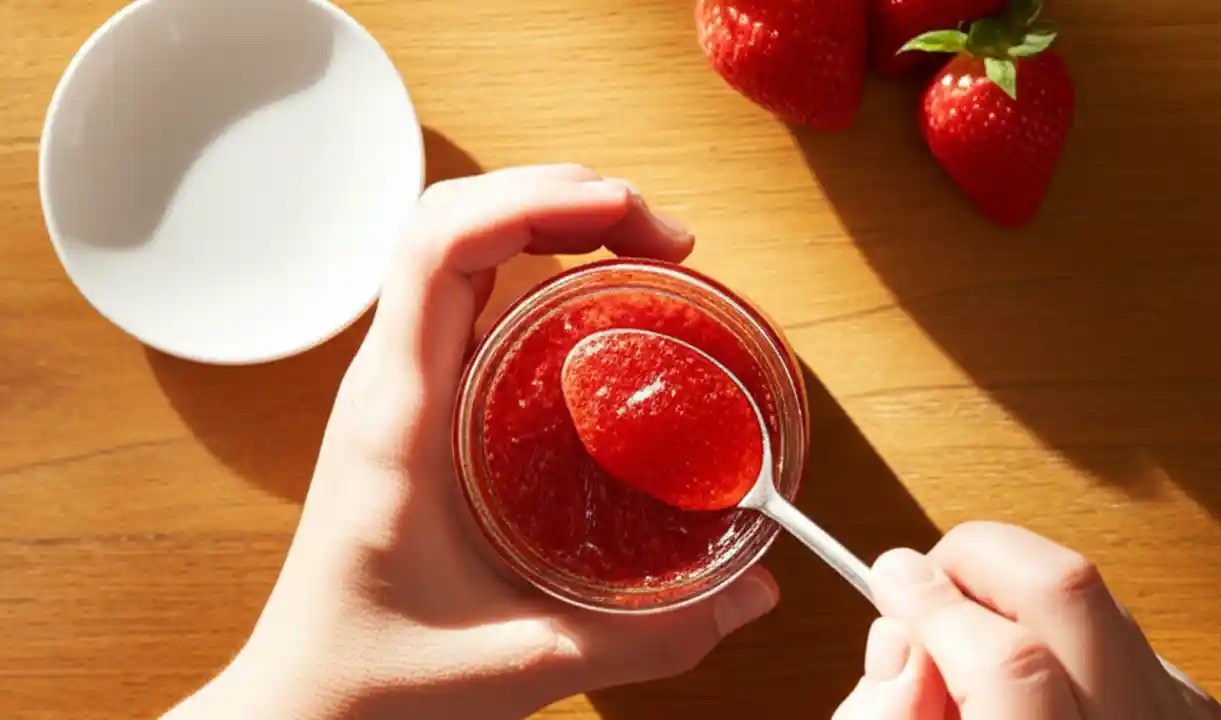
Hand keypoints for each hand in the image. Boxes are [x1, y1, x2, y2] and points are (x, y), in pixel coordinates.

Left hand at [165, 165, 778, 718]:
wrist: (304, 702)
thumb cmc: (374, 677)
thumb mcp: (520, 663)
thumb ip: (647, 636)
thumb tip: (754, 594)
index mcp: (397, 416)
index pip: (439, 247)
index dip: (537, 201)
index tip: (630, 215)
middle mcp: (389, 380)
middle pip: (456, 217)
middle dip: (565, 194)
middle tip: (665, 235)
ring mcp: (397, 384)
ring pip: (459, 241)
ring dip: (549, 214)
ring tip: (641, 241)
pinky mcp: (415, 401)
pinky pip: (467, 288)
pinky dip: (534, 258)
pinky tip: (594, 294)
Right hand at [836, 522, 1220, 718]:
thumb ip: (886, 719)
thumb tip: (901, 631)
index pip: (1010, 665)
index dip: (934, 604)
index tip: (890, 581)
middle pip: (1068, 593)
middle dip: (977, 560)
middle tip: (928, 586)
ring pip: (1096, 599)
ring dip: (1011, 592)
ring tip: (963, 639)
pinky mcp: (1192, 713)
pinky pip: (1116, 630)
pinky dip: (1052, 627)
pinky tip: (1016, 675)